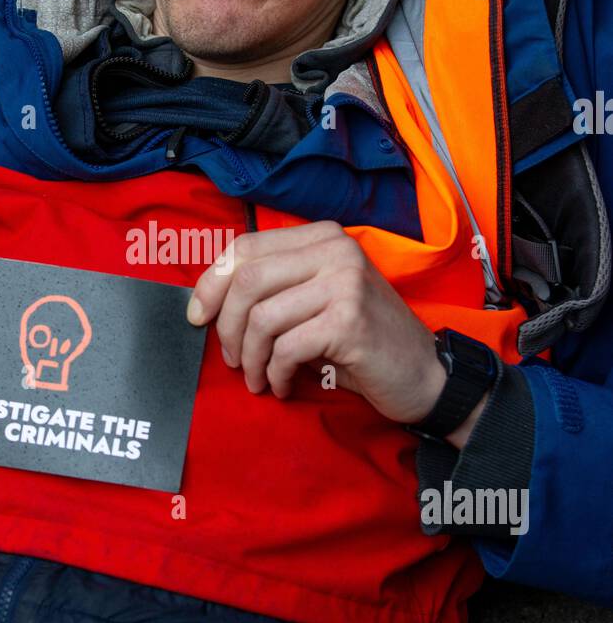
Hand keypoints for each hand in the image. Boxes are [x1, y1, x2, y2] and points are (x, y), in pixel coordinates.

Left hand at [186, 221, 449, 424]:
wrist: (424, 375)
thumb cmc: (362, 342)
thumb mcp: (317, 300)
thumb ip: (276, 287)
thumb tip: (209, 300)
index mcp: (323, 237)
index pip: (246, 247)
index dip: (212, 283)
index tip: (198, 317)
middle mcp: (335, 250)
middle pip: (247, 279)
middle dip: (227, 326)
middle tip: (233, 360)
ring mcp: (344, 283)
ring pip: (262, 317)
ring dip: (250, 358)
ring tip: (257, 379)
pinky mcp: (349, 320)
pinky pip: (285, 348)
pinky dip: (274, 374)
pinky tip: (282, 385)